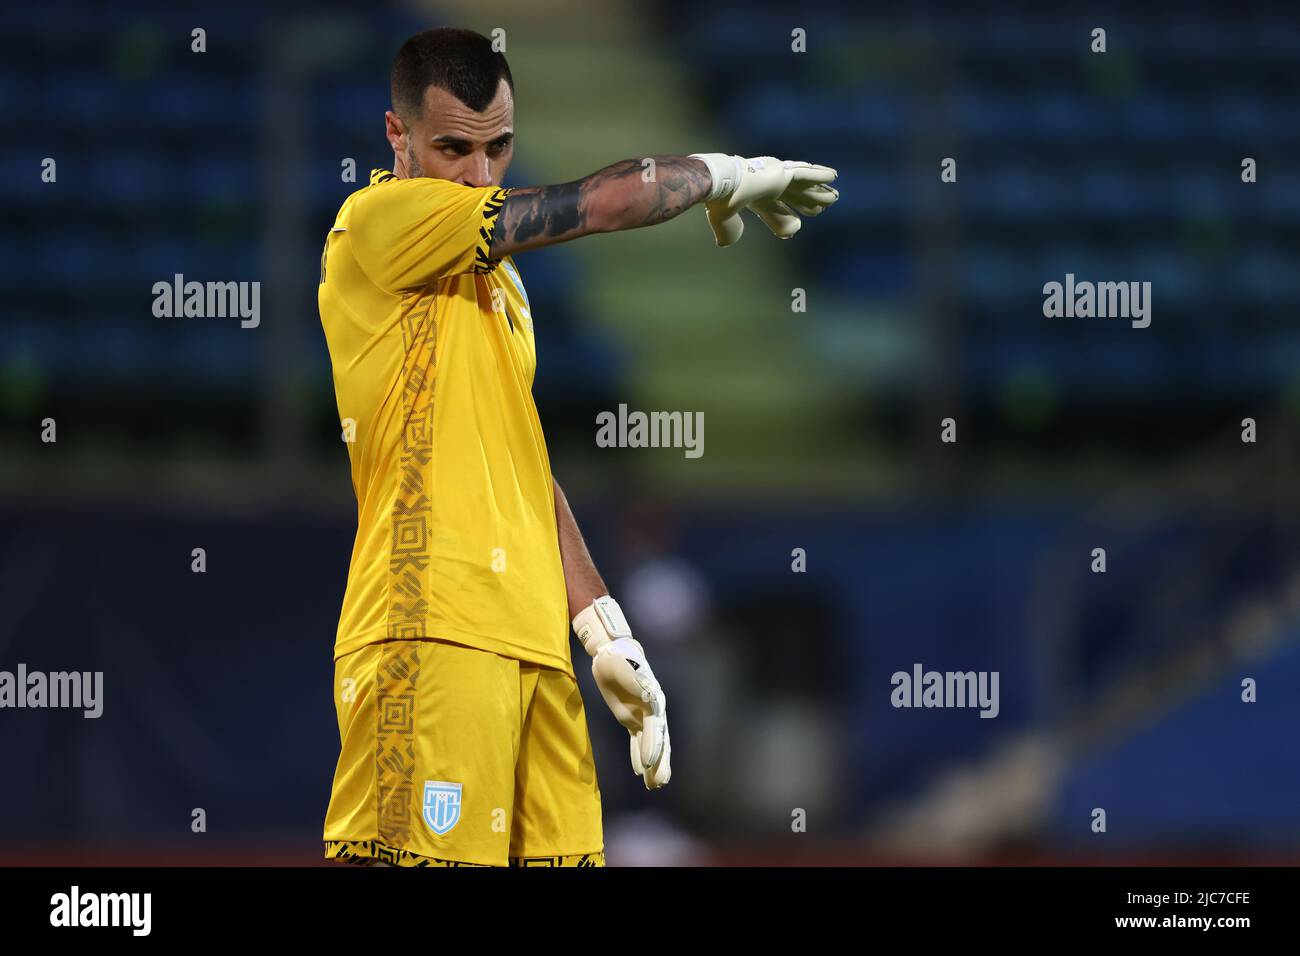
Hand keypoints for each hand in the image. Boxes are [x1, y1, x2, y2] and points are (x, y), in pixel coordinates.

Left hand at [573, 597, 671, 788]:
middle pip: (659, 740)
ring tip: (654, 785)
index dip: (653, 745)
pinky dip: (638, 755)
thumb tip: (648, 696)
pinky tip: (639, 771)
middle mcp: (652, 710)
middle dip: (659, 762)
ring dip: (652, 764)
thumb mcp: (624, 666)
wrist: (613, 654)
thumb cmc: (619, 658)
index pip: (655, 726)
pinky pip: (636, 740)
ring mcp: (643, 716)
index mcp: (653, 698)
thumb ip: (636, 681)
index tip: (648, 762)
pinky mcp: (631, 719)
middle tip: (658, 782)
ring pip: (650, 744)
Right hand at [689, 153, 838, 246]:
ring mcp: (777, 177)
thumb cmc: (719, 201)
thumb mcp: (723, 220)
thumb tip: (724, 244)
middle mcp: (768, 186)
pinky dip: (821, 176)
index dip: (785, 218)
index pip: (774, 208)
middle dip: (807, 202)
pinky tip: (835, 177)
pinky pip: (807, 175)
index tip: (795, 229)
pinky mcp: (784, 172)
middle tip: (820, 209)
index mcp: (755, 197)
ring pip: (804, 186)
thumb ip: (728, 230)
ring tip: (835, 197)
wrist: (721, 185)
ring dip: (820, 192)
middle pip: (794, 196)